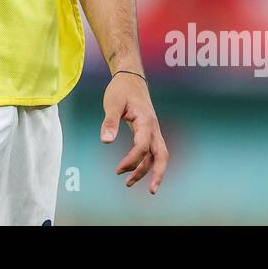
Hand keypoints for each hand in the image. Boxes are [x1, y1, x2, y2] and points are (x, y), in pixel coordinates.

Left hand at [101, 73, 168, 193]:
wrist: (130, 77)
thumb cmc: (121, 90)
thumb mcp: (112, 103)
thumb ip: (110, 122)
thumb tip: (106, 142)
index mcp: (146, 121)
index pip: (143, 146)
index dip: (132, 160)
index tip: (118, 170)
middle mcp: (153, 128)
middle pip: (162, 155)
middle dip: (158, 174)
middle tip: (150, 191)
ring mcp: (153, 131)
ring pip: (157, 155)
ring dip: (146, 171)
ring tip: (128, 183)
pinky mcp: (149, 132)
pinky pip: (152, 152)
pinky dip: (145, 163)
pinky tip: (133, 171)